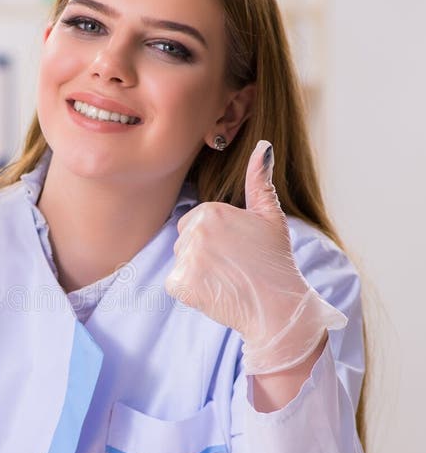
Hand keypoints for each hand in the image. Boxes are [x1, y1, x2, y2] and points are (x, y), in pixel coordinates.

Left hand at [165, 140, 345, 373]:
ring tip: (226, 278)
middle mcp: (194, 231)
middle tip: (232, 265)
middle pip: (184, 240)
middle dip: (202, 252)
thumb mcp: (270, 216)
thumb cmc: (275, 260)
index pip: (194, 222)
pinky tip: (215, 292)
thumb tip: (262, 146)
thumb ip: (259, 180)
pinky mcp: (179, 284)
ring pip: (180, 261)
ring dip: (196, 271)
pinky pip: (175, 283)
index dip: (215, 238)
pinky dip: (191, 291)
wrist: (277, 306)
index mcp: (211, 211)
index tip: (236, 250)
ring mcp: (185, 258)